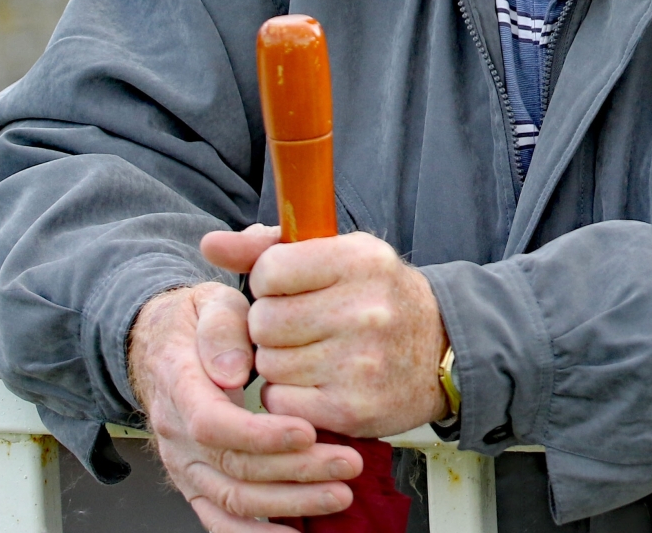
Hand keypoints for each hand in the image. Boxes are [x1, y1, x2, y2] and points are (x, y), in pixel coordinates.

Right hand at [127, 278, 360, 531]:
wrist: (160, 344)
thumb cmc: (195, 323)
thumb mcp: (209, 305)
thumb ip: (222, 329)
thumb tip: (230, 368)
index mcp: (179, 386)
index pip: (214, 424)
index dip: (260, 434)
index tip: (306, 430)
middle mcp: (177, 434)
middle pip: (233, 468)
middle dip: (295, 471)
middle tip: (346, 463)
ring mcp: (185, 463)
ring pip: (232, 498)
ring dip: (288, 503)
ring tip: (337, 494)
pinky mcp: (197, 480)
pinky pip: (219, 517)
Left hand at [203, 227, 450, 436]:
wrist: (442, 351)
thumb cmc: (379, 298)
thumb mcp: (340, 256)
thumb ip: (270, 249)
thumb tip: (209, 243)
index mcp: (361, 260)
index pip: (270, 270)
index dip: (271, 284)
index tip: (294, 291)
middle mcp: (364, 310)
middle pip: (263, 322)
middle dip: (271, 327)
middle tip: (304, 327)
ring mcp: (359, 363)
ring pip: (267, 364)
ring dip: (279, 362)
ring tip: (315, 355)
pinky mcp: (352, 409)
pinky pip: (279, 401)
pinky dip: (289, 396)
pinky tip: (317, 384)